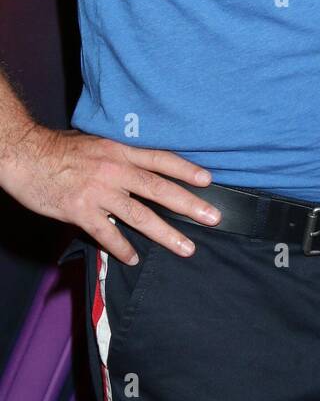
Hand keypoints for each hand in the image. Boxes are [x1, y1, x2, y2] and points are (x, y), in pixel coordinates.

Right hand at [0, 124, 220, 263]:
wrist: (27, 156)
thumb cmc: (61, 149)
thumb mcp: (97, 142)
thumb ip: (121, 155)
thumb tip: (143, 164)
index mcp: (120, 151)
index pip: (161, 160)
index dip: (186, 170)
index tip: (208, 180)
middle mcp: (114, 170)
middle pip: (159, 189)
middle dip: (189, 205)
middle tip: (212, 218)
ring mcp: (98, 192)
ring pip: (139, 216)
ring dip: (166, 234)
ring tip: (186, 247)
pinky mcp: (80, 211)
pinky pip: (107, 234)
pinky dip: (122, 248)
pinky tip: (134, 258)